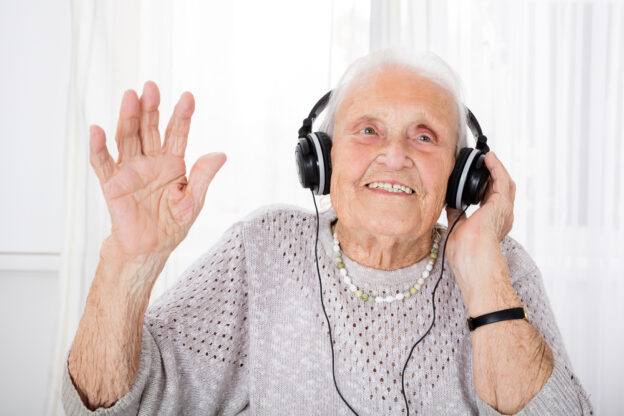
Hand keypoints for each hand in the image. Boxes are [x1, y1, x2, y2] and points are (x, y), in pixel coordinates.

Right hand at [90, 81, 225, 262]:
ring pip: (128, 138)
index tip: (188, 97)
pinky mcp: (112, 183)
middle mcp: (150, 160)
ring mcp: (130, 169)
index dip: (182, 116)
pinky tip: (97, 130)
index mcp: (172, 163)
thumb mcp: (193, 201)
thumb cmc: (172, 224)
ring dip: (128, 117)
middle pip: (150, 129)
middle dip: (151, 108)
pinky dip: (98, 147)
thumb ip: (203, 177)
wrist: (150, 248)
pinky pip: (103, 163)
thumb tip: (220, 154)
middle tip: (151, 86)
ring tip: (130, 96)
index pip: (177, 134)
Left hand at [443, 152, 516, 304]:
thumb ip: (455, 214)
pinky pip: (501, 179)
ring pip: (505, 182)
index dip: (486, 185)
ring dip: (496, 168)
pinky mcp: (501, 203)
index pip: (491, 199)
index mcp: (492, 222)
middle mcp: (502, 215)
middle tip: (484, 161)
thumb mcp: (456, 228)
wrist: (472, 258)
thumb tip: (449, 203)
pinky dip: (496, 167)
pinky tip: (488, 158)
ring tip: (486, 156)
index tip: (476, 175)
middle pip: (502, 189)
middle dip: (494, 174)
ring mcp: (504, 209)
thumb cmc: (464, 253)